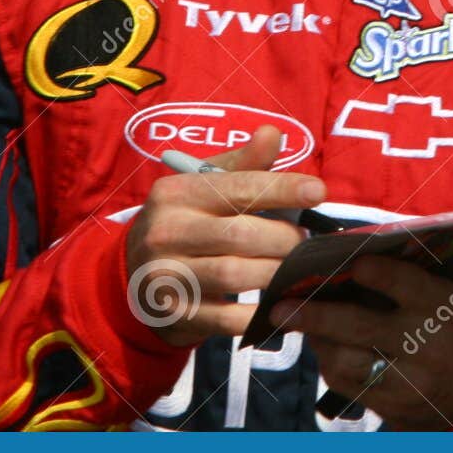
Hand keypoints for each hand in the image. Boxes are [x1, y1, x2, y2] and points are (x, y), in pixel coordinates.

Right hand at [124, 126, 322, 346]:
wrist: (133, 274)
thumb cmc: (187, 220)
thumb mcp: (207, 185)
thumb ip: (244, 164)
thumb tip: (272, 133)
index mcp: (177, 193)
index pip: (239, 188)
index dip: (283, 189)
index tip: (318, 192)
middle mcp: (167, 232)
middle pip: (241, 234)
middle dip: (285, 238)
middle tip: (306, 241)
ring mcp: (166, 276)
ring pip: (235, 275)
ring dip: (276, 273)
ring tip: (297, 268)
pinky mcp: (174, 314)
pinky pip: (226, 318)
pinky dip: (258, 314)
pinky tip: (281, 305)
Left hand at [272, 256, 452, 429]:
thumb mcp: (447, 294)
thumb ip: (407, 278)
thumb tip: (349, 260)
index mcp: (442, 308)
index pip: (407, 286)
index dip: (380, 274)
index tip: (354, 262)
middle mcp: (425, 347)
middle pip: (363, 329)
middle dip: (316, 317)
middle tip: (281, 308)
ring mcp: (409, 383)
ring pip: (347, 363)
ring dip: (317, 342)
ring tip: (298, 323)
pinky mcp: (395, 408)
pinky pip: (350, 387)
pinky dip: (331, 364)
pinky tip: (324, 348)